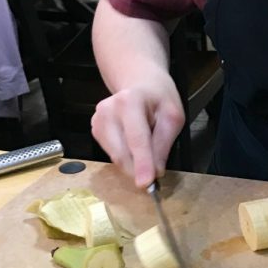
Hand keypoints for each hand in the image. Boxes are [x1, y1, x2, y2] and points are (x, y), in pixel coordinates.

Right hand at [91, 71, 184, 187]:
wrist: (140, 84)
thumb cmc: (158, 98)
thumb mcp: (173, 117)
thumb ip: (163, 144)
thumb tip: (155, 171)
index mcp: (130, 101)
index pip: (136, 139)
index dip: (142, 163)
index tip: (146, 183)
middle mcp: (108, 110)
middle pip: (122, 153)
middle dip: (140, 169)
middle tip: (157, 174)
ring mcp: (98, 120)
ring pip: (116, 158)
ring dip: (133, 165)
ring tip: (148, 148)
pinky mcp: (95, 130)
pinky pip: (112, 155)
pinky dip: (126, 158)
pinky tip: (134, 145)